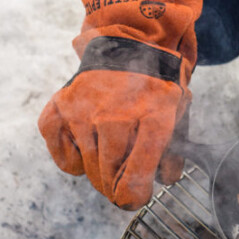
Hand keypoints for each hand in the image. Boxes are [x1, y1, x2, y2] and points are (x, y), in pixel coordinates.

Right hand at [38, 0, 202, 209]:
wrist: (128, 41)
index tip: (134, 198)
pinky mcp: (59, 107)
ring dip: (99, 176)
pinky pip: (62, 155)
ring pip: (88, 169)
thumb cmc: (156, 82)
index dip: (134, 196)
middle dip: (117, 190)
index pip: (137, 174)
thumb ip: (174, 149)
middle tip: (123, 186)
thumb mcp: (178, 110)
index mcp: (152, 114)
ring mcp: (83, 109)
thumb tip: (164, 180)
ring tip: (109, 165)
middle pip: (110, 177)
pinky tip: (85, 148)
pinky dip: (71, 161)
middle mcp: (115, 113)